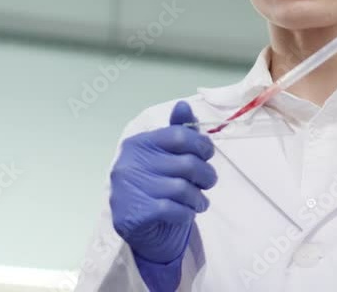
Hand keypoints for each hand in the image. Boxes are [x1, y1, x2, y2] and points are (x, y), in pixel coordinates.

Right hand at [110, 101, 216, 268]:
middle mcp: (128, 164)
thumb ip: (178, 133)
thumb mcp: (169, 158)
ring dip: (198, 198)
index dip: (202, 145)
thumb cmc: (160, 189)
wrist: (145, 232)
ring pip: (182, 188)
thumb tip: (184, 105)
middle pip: (186, 163)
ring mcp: (128, 190)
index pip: (179, 136)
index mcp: (138, 144)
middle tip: (208, 182)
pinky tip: (186, 213)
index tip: (208, 155)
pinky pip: (173, 209)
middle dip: (206, 175)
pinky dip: (187, 212)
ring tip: (199, 201)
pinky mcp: (133, 214)